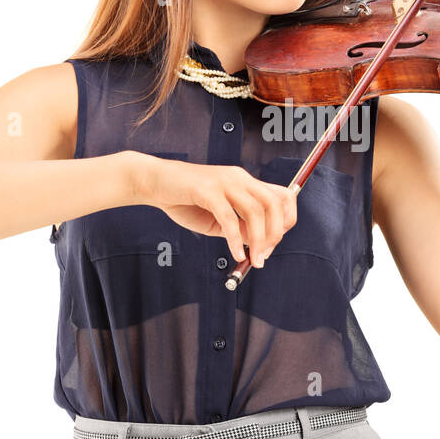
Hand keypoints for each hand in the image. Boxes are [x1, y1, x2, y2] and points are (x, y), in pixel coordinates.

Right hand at [135, 156, 297, 268]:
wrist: (154, 182)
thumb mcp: (219, 218)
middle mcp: (239, 178)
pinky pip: (228, 217)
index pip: (282, 196)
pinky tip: (236, 254)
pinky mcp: (207, 190)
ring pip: (255, 211)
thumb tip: (261, 245)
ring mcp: (225, 182)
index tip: (272, 246)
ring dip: (259, 240)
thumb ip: (240, 228)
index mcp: (245, 182)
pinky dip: (235, 239)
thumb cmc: (186, 201)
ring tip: (253, 261)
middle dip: (275, 233)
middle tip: (264, 257)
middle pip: (274, 203)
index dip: (285, 222)